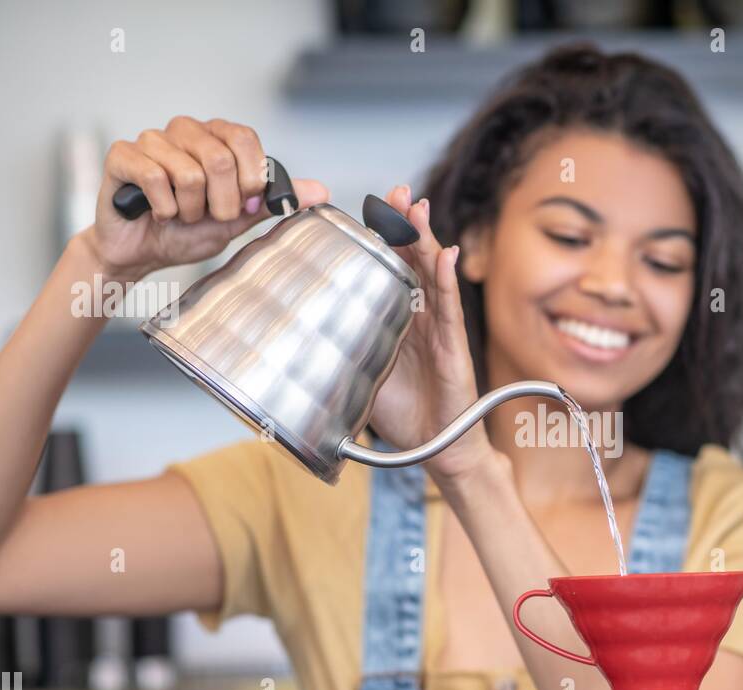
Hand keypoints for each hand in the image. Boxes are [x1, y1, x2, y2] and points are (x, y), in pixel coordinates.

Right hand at [81, 116, 328, 281]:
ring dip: (189, 209)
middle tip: (208, 215)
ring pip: (189, 174)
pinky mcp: (123, 155)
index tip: (242, 203)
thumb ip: (272, 201)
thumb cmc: (186, 232)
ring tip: (180, 213)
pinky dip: (162, 207)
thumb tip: (319, 191)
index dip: (248, 178)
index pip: (245, 139)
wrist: (142, 253)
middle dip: (221, 204)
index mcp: (216, 139)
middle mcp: (185, 131)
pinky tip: (157, 211)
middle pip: (220, 159)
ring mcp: (152, 139)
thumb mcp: (239, 219)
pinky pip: (155, 178)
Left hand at [364, 185, 496, 486]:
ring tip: (418, 208)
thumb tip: (289, 337)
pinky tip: (446, 255)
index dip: (380, 236)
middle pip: (413, 257)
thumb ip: (336, 350)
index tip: (366, 207)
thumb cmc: (400, 411)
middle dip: (404, 223)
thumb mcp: (357, 372)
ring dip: (426, 238)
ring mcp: (438, 326)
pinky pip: (450, 307)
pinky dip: (447, 280)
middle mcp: (419, 313)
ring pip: (432, 272)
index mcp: (396, 315)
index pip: (388, 266)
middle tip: (396, 192)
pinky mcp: (453, 344)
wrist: (433, 445)